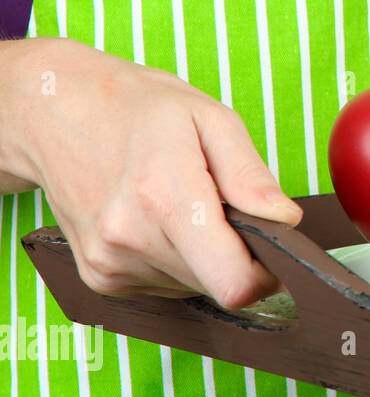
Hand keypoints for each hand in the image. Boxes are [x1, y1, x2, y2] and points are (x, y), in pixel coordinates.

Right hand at [0, 37, 301, 308]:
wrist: (58, 113)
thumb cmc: (140, 110)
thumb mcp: (212, 119)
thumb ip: (251, 176)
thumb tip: (284, 221)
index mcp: (165, 197)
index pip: (234, 283)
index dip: (267, 276)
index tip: (274, 250)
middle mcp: (131, 239)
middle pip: (219, 286)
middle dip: (237, 254)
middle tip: (224, 208)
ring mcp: (109, 263)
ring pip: (194, 287)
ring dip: (205, 256)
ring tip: (184, 205)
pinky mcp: (100, 277)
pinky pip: (165, 285)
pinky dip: (177, 259)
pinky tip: (160, 220)